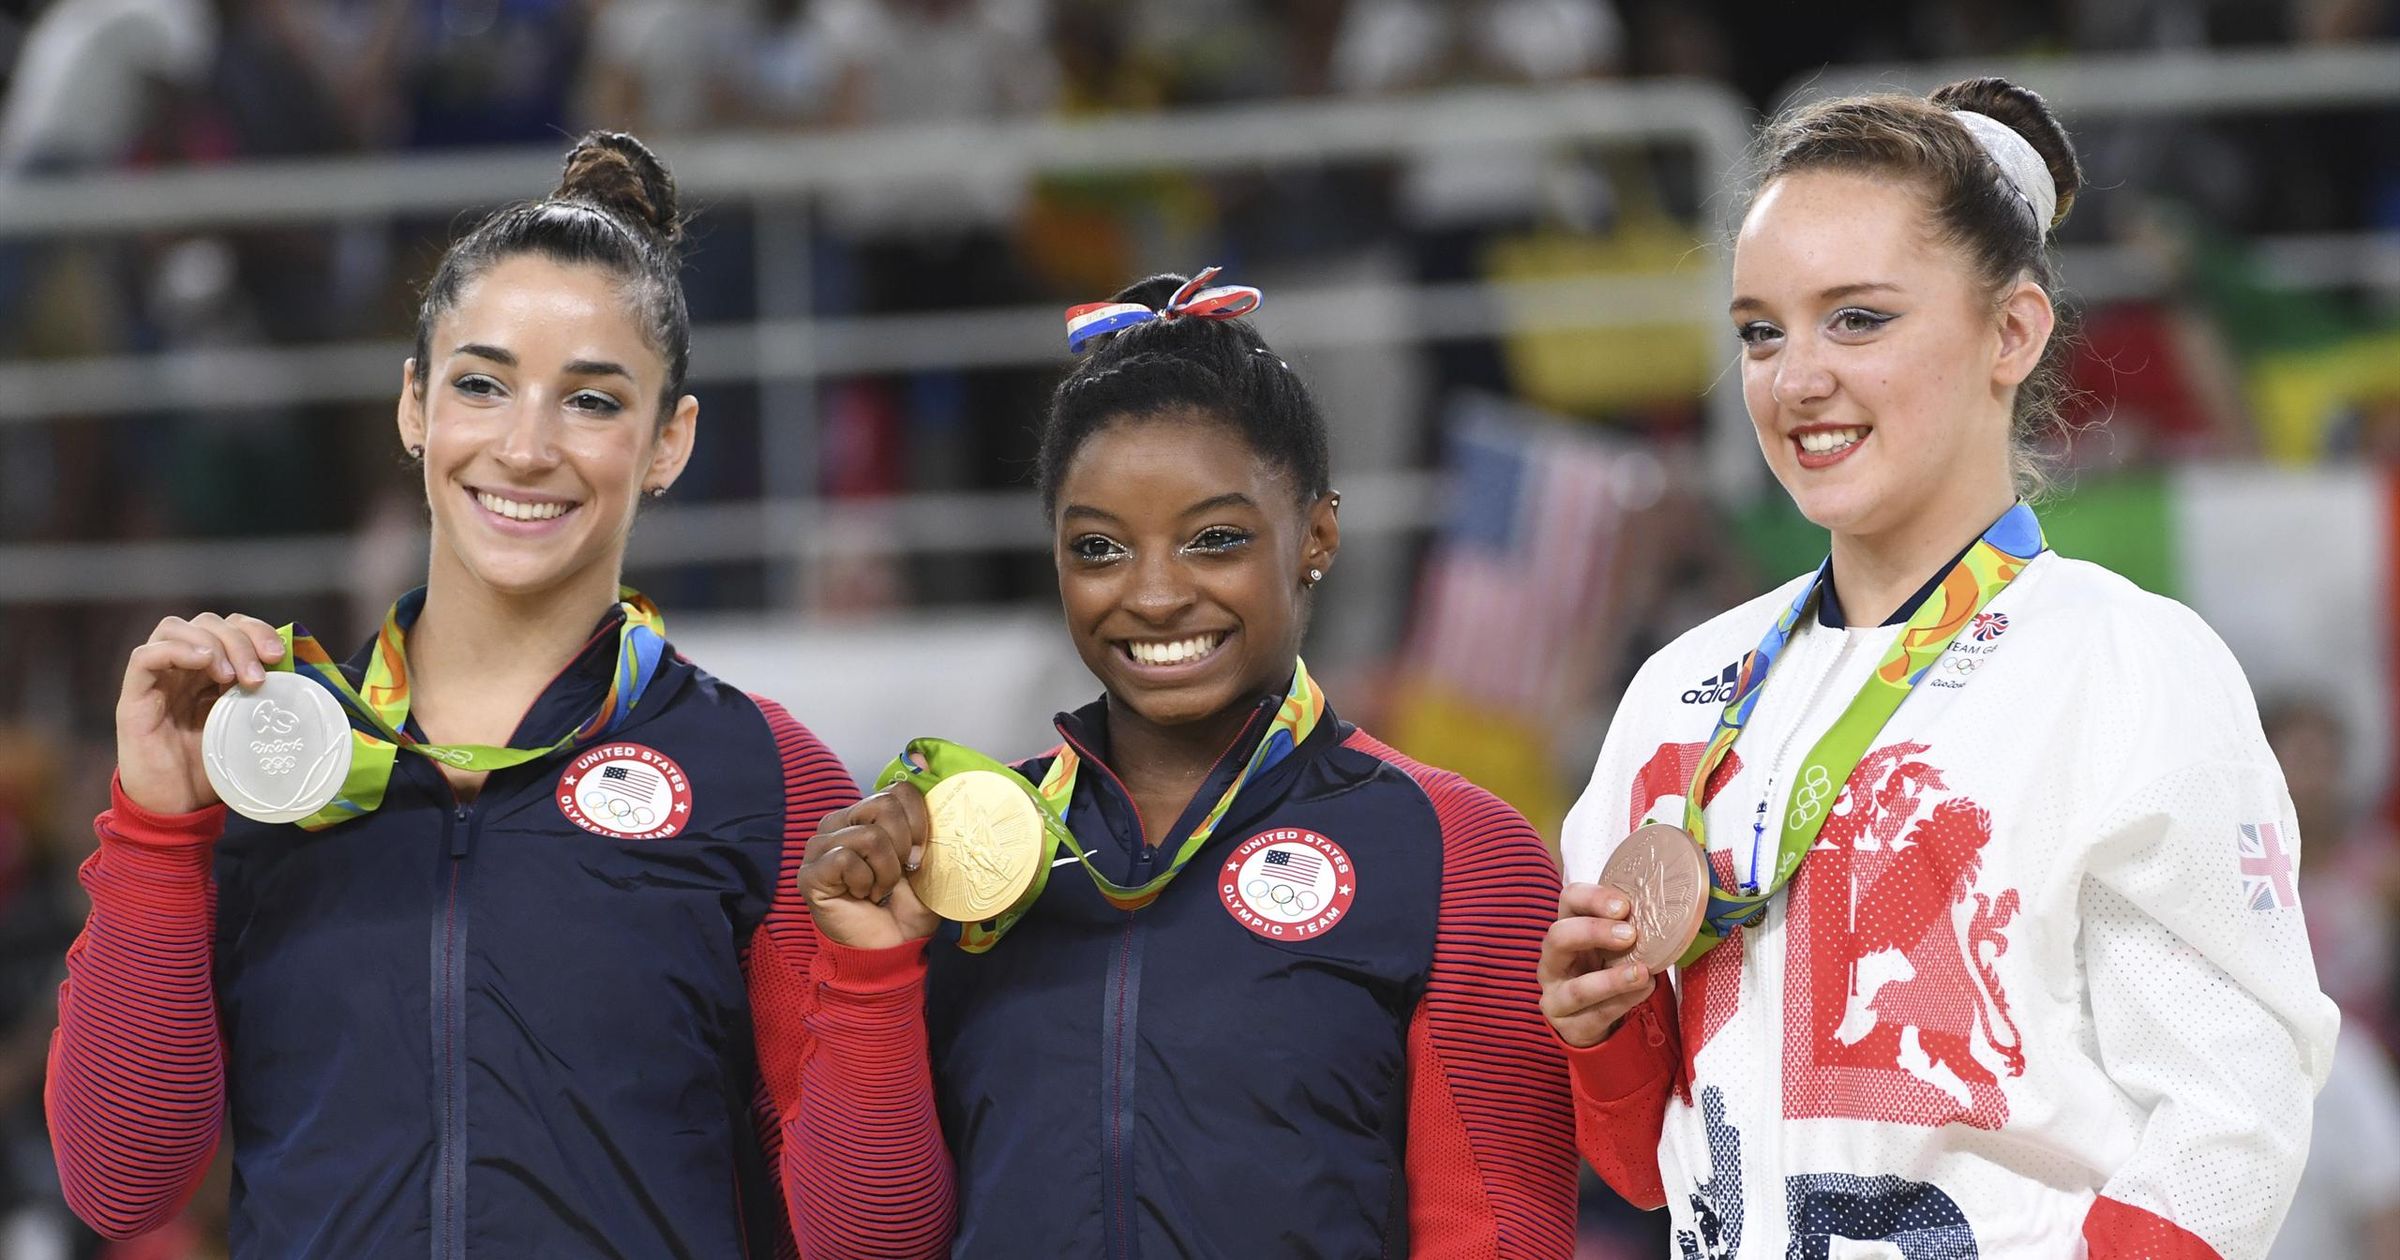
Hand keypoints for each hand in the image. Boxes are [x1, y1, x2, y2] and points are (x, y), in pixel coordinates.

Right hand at [116, 612, 285, 815]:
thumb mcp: (248, 729)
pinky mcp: (133, 699)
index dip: (255, 630)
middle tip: (259, 676)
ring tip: (232, 678)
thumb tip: (301, 678)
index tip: (279, 655)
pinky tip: (203, 662)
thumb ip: (263, 701)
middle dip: (239, 640)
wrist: (178, 809)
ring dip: (211, 643)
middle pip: (206, 623)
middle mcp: (182, 670)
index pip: (229, 627)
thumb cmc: (214, 770)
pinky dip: (175, 649)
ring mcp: (156, 681)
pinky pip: (144, 658)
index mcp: (210, 672)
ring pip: (173, 629)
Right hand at [798, 781, 940, 949]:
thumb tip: (930, 770)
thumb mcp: (930, 861)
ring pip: (869, 836)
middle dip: (903, 847)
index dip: (919, 822)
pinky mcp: (810, 872)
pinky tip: (861, 896)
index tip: (919, 855)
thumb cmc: (907, 906)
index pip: (898, 790)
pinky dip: (864, 883)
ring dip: (886, 873)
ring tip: (878, 890)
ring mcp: (820, 846)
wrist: (892, 949)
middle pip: (884, 805)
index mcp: (867, 815)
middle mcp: (840, 823)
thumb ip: (931, 822)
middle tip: (898, 876)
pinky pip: (846, 859)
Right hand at [1538, 881, 1658, 1048]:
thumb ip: (1628, 930)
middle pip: (1558, 937)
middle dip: (1593, 932)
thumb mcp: (1614, 947)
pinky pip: (1596, 1015)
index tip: (1624, 906)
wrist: (1595, 1020)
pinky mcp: (1569, 1026)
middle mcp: (1553, 961)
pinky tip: (1643, 990)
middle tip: (1629, 935)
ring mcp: (1556, 996)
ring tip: (1642, 972)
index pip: (1569, 901)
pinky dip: (1623, 1001)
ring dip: (1612, 979)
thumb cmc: (1608, 972)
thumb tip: (1666, 916)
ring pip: (1577, 987)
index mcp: (1567, 930)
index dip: (1593, 898)